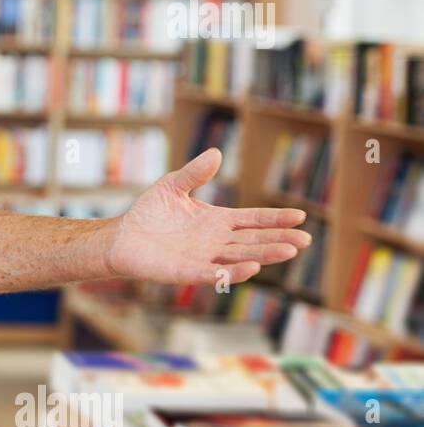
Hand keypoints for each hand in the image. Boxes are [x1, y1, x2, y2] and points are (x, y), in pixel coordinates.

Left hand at [102, 148, 310, 285]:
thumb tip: (216, 153)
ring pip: (241, 257)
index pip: (253, 219)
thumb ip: (195, 173)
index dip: (275, 218)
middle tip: (305, 240)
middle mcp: (216, 241)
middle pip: (254, 240)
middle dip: (279, 240)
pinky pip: (214, 273)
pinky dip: (233, 272)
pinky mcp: (187, 272)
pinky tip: (253, 268)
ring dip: (264, 255)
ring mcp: (204, 257)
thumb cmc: (148, 213)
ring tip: (288, 251)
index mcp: (217, 221)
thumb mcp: (172, 186)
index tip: (300, 215)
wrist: (120, 237)